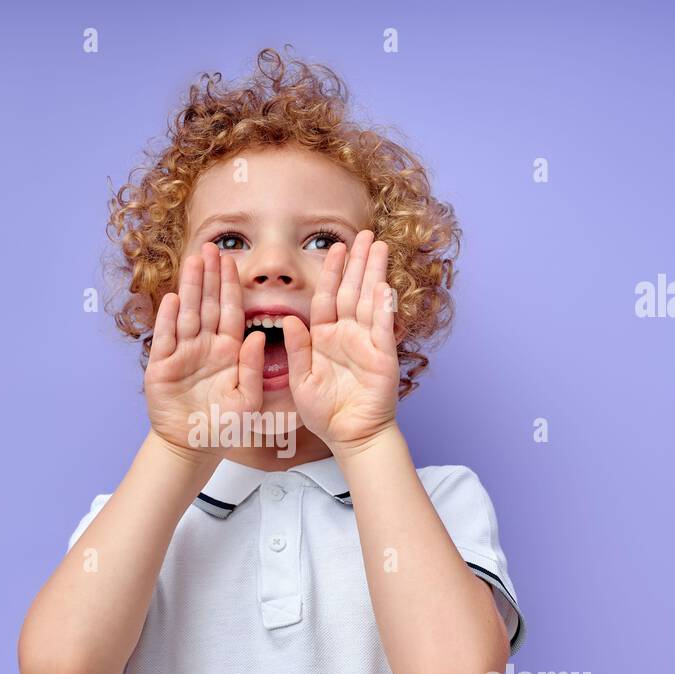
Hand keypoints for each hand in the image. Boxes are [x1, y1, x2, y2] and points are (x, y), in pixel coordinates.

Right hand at [144, 241, 265, 457]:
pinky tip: (172, 299)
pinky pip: (166, 338)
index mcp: (230, 351)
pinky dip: (168, 319)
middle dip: (210, 276)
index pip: (232, 311)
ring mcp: (183, 353)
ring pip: (188, 314)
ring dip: (190, 288)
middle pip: (208, 304)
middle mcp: (206, 346)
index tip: (231, 260)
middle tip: (210, 247)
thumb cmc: (225, 424)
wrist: (192, 445)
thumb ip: (253, 370)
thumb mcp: (248, 401)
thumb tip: (256, 337)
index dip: (230, 286)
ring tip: (192, 261)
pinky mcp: (162, 365)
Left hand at [282, 230, 399, 450]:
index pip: (327, 298)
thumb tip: (289, 320)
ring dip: (374, 274)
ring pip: (369, 301)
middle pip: (352, 291)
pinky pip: (382, 328)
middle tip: (365, 234)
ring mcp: (367, 344)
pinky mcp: (382, 357)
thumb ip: (295, 349)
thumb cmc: (324, 412)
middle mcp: (347, 335)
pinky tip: (384, 286)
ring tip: (379, 247)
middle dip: (358, 262)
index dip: (332, 272)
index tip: (336, 247)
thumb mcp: (300, 380)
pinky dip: (384, 308)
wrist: (349, 437)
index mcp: (324, 338)